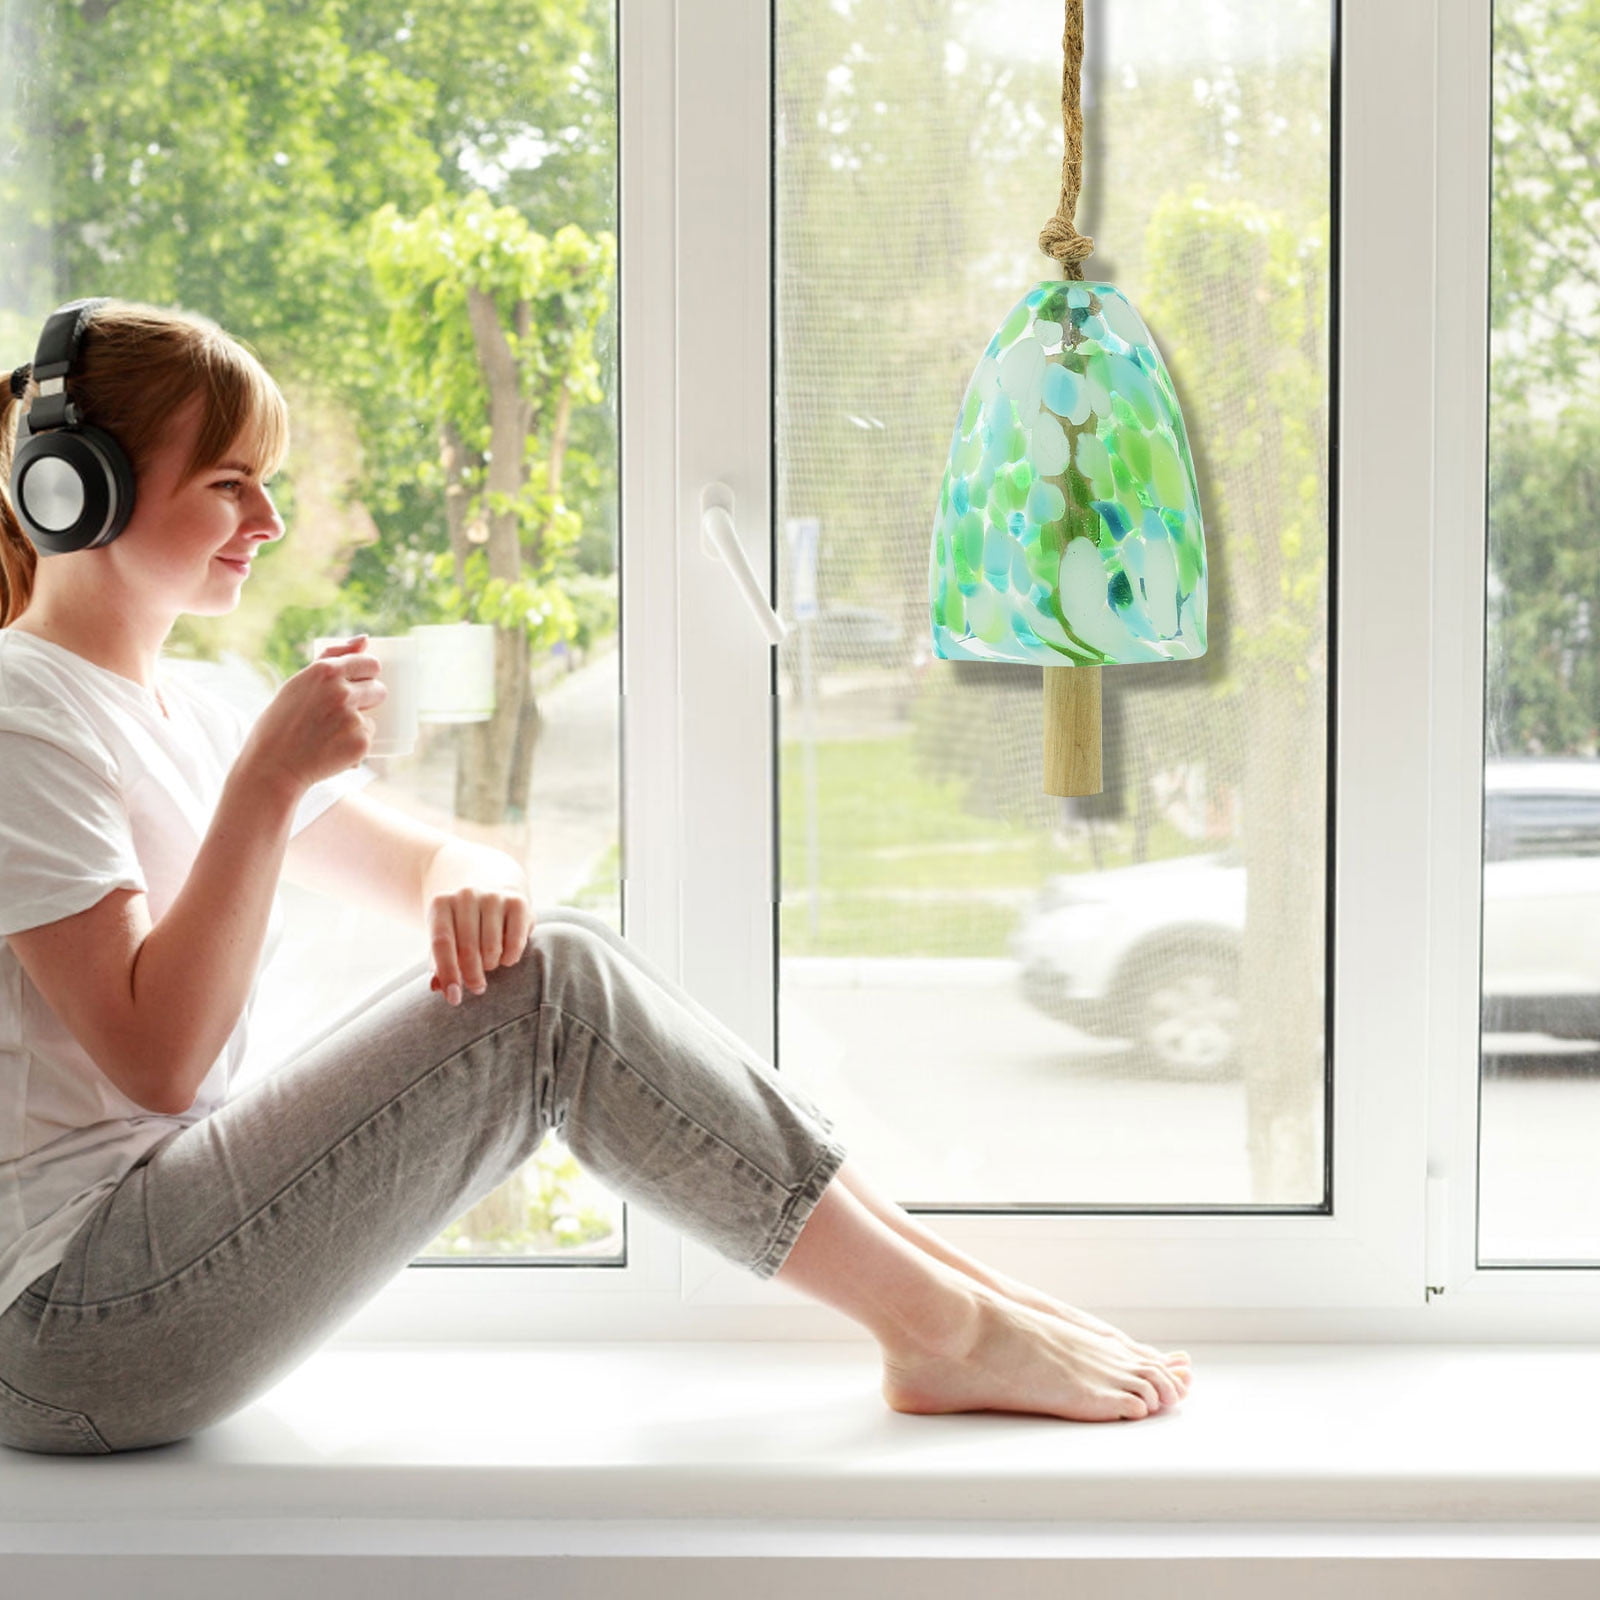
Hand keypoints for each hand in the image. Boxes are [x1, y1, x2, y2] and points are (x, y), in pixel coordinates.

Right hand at [239, 634, 384, 796]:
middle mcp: (341, 691)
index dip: (367, 675)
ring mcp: (353, 717)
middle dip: (367, 700)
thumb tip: (365, 639)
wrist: (272, 767)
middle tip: (340, 714)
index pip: (370, 664)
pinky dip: (356, 744)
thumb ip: (332, 658)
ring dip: (360, 723)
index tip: (359, 683)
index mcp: (325, 671)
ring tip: (330, 733)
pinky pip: (369, 737)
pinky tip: (331, 750)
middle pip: (379, 689)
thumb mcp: (298, 684)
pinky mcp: (361, 742)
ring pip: (373, 716)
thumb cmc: (280, 723)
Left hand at [427, 885, 535, 1004]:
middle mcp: (466, 895)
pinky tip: (505, 956)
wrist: (490, 882)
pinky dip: (510, 958)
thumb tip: (437, 987)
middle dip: (472, 977)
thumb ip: (440, 961)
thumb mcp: (447, 934)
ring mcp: (493, 896)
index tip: (454, 997)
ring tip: (489, 964)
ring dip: (491, 965)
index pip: (442, 944)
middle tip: (477, 987)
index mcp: (441, 903)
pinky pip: (514, 944)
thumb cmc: (463, 920)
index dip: (448, 973)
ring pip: (491, 949)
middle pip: (467, 949)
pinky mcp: (518, 902)